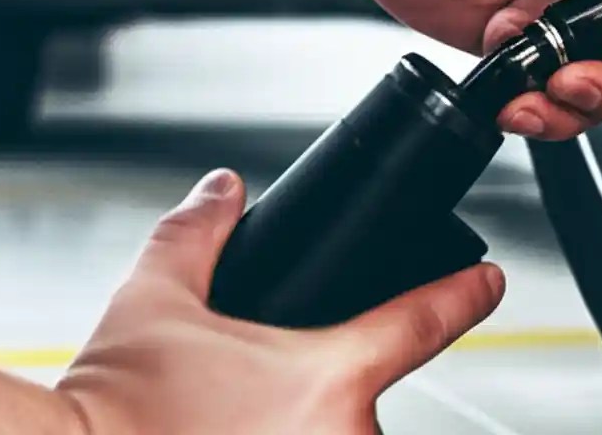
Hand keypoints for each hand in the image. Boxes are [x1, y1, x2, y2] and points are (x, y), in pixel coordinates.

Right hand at [56, 170, 504, 434]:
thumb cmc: (112, 408)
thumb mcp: (154, 298)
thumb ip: (199, 233)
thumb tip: (222, 190)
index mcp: (331, 375)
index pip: (428, 318)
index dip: (467, 291)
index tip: (489, 281)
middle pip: (371, 393)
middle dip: (329, 384)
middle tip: (262, 388)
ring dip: (309, 425)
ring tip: (235, 418)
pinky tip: (242, 430)